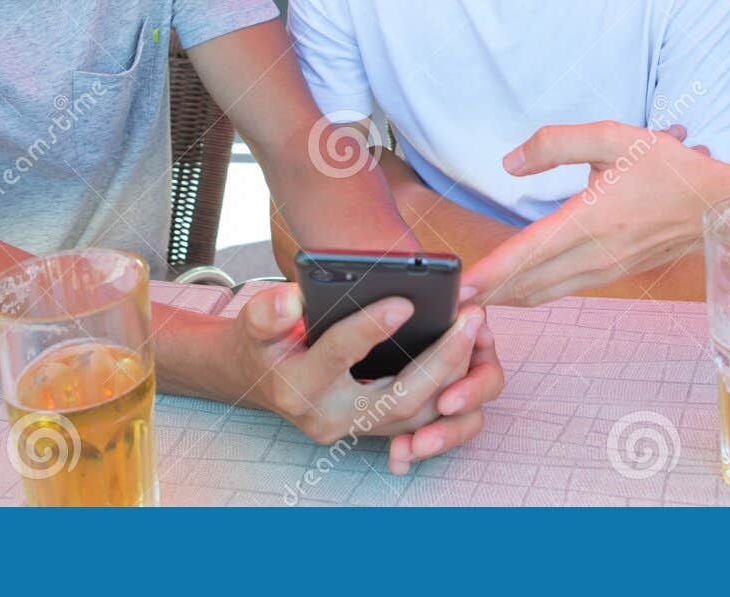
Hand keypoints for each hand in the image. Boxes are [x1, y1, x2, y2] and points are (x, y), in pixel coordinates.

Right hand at [225, 284, 503, 473]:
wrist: (260, 381)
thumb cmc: (262, 344)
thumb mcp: (253, 323)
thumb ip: (268, 312)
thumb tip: (292, 300)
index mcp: (298, 388)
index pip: (339, 356)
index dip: (370, 328)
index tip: (406, 301)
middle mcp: (330, 418)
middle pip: (397, 398)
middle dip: (440, 359)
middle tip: (471, 318)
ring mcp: (356, 430)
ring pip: (418, 413)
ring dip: (453, 374)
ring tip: (476, 329)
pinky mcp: (375, 429)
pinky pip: (421, 418)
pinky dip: (448, 390)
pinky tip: (470, 352)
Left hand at [464, 120, 729, 306]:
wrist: (719, 208)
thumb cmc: (670, 169)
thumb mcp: (615, 137)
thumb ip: (558, 144)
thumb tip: (510, 161)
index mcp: (590, 221)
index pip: (529, 253)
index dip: (491, 272)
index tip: (460, 287)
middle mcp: (594, 255)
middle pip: (528, 283)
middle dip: (487, 293)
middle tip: (447, 298)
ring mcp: (604, 270)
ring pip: (543, 291)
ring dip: (507, 295)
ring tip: (471, 297)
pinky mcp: (611, 274)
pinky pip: (561, 289)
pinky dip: (531, 292)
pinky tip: (514, 288)